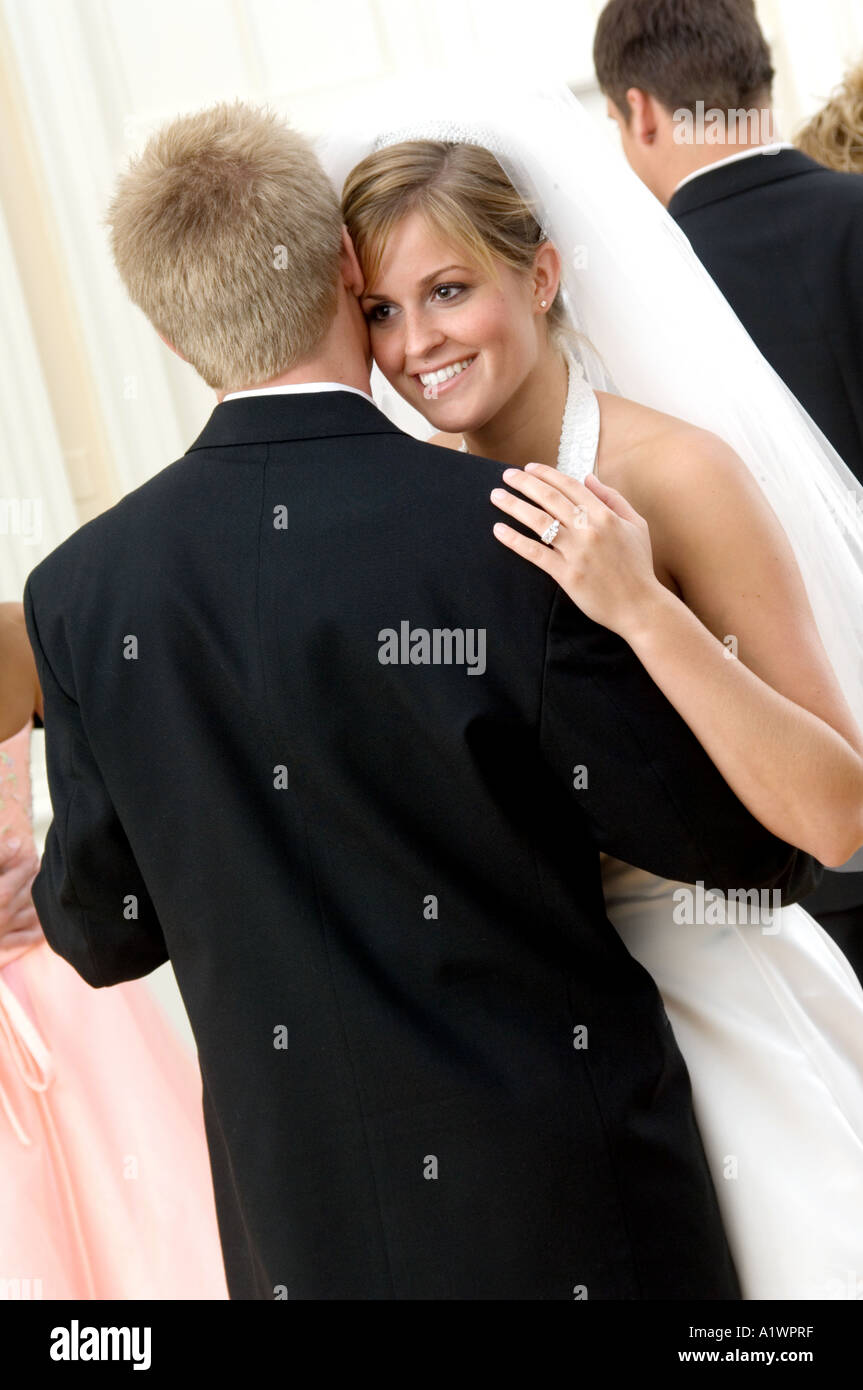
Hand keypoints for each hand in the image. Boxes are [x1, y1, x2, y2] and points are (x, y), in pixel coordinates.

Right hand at [0, 837, 40, 942]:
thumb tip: (17, 842)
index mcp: (0, 893)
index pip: (22, 872)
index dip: (27, 863)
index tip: (31, 856)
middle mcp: (4, 912)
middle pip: (28, 892)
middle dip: (33, 879)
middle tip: (38, 870)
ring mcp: (2, 930)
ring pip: (30, 915)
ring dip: (37, 902)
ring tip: (39, 892)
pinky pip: (23, 939)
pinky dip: (34, 932)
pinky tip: (40, 926)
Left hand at [491, 463, 662, 639]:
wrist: (640, 606)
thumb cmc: (638, 565)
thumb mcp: (636, 525)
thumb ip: (613, 498)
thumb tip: (589, 478)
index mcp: (605, 515)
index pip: (570, 486)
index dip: (547, 474)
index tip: (528, 468)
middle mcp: (589, 529)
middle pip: (550, 498)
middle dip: (524, 483)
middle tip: (506, 476)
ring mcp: (577, 552)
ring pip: (539, 521)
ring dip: (514, 505)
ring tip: (496, 496)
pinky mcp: (567, 574)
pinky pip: (535, 553)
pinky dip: (515, 540)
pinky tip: (499, 530)